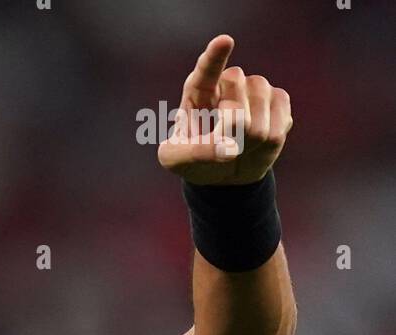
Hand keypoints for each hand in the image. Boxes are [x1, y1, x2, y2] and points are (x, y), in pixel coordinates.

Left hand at [158, 34, 292, 185]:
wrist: (220, 170)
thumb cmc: (192, 158)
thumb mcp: (176, 159)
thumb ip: (193, 153)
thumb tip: (228, 150)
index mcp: (198, 90)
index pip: (206, 68)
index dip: (215, 55)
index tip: (224, 42)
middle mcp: (229, 83)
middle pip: (237, 93)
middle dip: (231, 127)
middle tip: (222, 144)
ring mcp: (256, 89)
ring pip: (261, 110)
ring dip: (250, 140)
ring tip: (239, 146)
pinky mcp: (278, 102)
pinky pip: (280, 121)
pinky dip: (268, 143)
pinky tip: (257, 144)